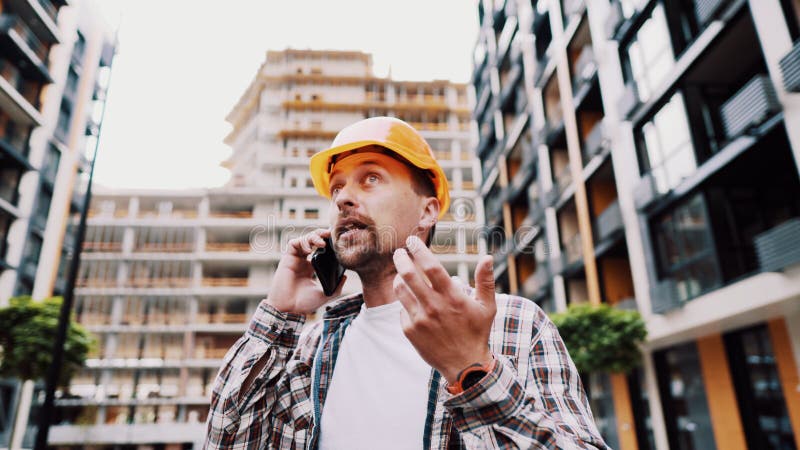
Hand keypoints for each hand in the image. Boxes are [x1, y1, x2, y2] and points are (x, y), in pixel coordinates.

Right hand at [268, 229, 345, 313]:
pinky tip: (310, 249)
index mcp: (312, 267)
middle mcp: (304, 261)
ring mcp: (296, 259)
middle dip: (321, 234)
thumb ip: (336, 286)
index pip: (321, 250)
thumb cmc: (304, 303)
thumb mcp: (325, 294)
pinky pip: (294, 243)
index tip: (338, 240)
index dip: (328, 243)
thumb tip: (345, 276)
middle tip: (330, 233)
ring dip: (313, 237)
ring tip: (322, 242)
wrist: (289, 309)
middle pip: (313, 240)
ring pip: (304, 239)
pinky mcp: (287, 258)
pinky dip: (302, 242)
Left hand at [392, 235, 495, 383]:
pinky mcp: (410, 331)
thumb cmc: (477, 332)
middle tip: (399, 252)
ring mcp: (420, 319)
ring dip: (399, 278)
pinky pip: (402, 309)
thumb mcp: (487, 307)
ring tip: (402, 274)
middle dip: (401, 259)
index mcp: (452, 297)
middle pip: (408, 275)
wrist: (464, 366)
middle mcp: (434, 307)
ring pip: (401, 291)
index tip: (412, 240)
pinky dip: (405, 302)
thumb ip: (485, 281)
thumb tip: (487, 257)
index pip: (431, 267)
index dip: (420, 250)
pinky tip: (412, 302)